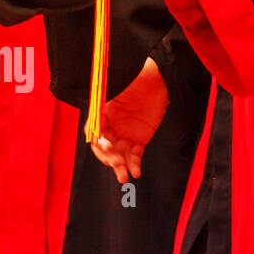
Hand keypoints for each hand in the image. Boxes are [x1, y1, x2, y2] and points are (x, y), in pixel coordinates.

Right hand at [90, 57, 168, 183]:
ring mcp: (125, 132)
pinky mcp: (140, 138)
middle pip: (105, 147)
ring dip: (120, 166)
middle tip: (117, 163)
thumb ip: (110, 94)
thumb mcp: (121, 81)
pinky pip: (135, 154)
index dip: (97, 140)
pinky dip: (135, 164)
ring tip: (124, 178)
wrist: (159, 77)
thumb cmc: (137, 75)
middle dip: (109, 157)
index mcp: (102, 112)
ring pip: (119, 154)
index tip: (106, 145)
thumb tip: (97, 111)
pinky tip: (136, 172)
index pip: (94, 131)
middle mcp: (111, 125)